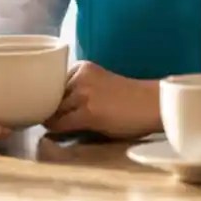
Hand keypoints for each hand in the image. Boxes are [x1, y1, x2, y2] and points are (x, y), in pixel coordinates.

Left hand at [43, 61, 159, 138]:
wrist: (153, 105)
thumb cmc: (129, 99)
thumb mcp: (98, 84)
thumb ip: (76, 90)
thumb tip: (49, 106)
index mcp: (83, 67)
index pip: (51, 83)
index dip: (48, 97)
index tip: (50, 108)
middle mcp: (81, 76)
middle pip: (49, 96)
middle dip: (49, 109)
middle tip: (53, 122)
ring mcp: (84, 93)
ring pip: (52, 111)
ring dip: (52, 121)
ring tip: (60, 128)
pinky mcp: (88, 112)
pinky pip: (60, 124)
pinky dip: (56, 130)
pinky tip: (62, 133)